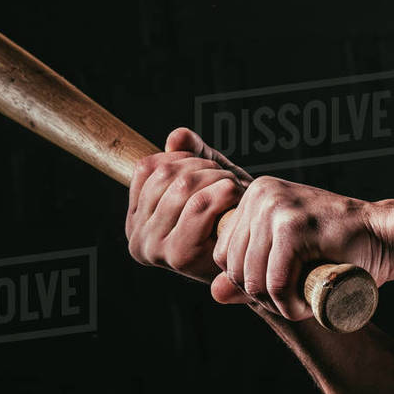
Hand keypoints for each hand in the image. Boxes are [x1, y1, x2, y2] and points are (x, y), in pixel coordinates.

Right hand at [125, 127, 250, 282]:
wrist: (258, 255)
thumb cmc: (230, 213)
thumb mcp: (207, 177)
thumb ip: (191, 153)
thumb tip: (176, 136)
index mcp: (135, 220)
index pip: (147, 167)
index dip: (182, 158)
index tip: (207, 169)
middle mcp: (136, 239)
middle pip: (167, 175)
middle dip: (205, 167)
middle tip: (227, 180)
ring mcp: (154, 250)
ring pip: (184, 187)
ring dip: (218, 178)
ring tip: (233, 189)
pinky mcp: (179, 256)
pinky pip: (199, 205)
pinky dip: (224, 192)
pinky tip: (236, 199)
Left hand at [210, 175, 393, 321]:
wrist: (386, 235)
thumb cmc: (341, 248)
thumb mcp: (288, 255)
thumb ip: (252, 270)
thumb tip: (215, 295)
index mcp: (256, 195)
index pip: (223, 253)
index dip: (247, 282)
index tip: (279, 288)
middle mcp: (261, 194)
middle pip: (232, 267)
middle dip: (260, 295)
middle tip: (292, 299)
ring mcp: (276, 207)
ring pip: (252, 278)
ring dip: (276, 304)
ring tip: (302, 301)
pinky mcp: (293, 227)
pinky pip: (275, 282)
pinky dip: (289, 304)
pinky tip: (307, 305)